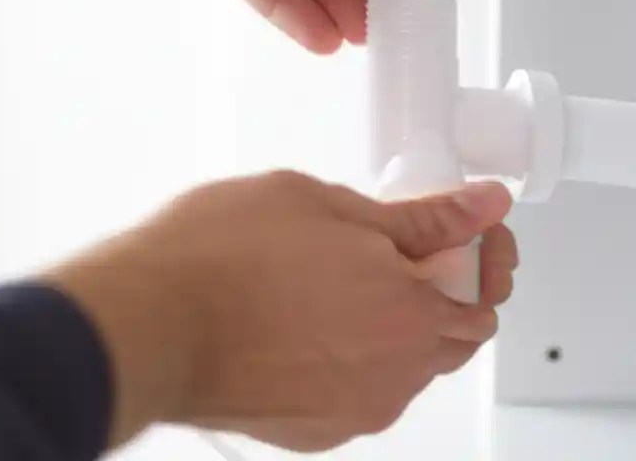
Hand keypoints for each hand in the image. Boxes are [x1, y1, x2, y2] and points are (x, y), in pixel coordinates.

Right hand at [45, 171, 516, 451]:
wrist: (148, 322)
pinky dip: (350, 358)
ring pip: (403, 366)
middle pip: (453, 335)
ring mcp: (355, 410)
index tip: (460, 236)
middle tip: (392, 251)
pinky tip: (307, 319)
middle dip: (439, 292)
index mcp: (411, 313)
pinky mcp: (316, 432)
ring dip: (392, 326)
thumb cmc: (221, 259)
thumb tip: (482, 207)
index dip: (479, 257)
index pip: (487, 296)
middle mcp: (394, 374)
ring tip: (335, 280)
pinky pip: (358, 390)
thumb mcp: (331, 204)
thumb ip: (423, 216)